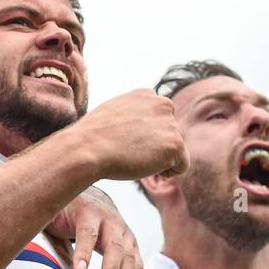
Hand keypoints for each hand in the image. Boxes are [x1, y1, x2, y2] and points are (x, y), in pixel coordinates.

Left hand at [47, 186, 143, 268]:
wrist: (92, 198)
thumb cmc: (67, 211)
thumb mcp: (53, 213)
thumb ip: (45, 226)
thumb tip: (21, 240)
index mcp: (88, 212)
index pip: (87, 232)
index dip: (84, 251)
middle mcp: (111, 221)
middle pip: (115, 247)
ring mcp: (124, 233)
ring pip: (129, 257)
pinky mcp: (131, 245)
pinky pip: (136, 264)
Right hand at [68, 89, 188, 180]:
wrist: (86, 148)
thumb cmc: (92, 137)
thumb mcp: (113, 114)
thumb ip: (133, 115)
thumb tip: (141, 129)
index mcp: (148, 95)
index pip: (159, 121)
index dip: (145, 137)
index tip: (126, 142)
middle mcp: (163, 104)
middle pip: (169, 135)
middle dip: (154, 147)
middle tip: (128, 152)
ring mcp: (171, 124)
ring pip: (175, 151)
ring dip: (158, 160)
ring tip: (134, 158)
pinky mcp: (175, 144)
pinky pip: (182, 165)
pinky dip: (168, 172)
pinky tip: (147, 168)